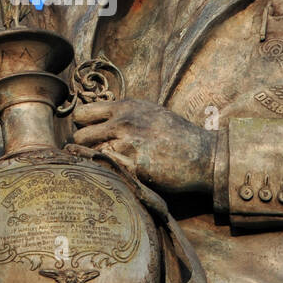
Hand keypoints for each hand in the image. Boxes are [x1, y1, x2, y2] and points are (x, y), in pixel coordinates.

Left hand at [72, 99, 214, 194]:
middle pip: (80, 136)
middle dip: (85, 147)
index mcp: (125, 107)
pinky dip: (109, 173)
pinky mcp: (134, 167)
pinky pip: (107, 170)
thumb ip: (123, 114)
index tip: (91, 136)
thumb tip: (96, 122)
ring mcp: (128, 145)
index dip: (83, 126)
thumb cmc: (176, 135)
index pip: (82, 114)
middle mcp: (123, 122)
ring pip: (90, 155)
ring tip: (111, 166)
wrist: (202, 155)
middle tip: (97, 156)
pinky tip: (120, 175)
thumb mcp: (149, 112)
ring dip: (96, 162)